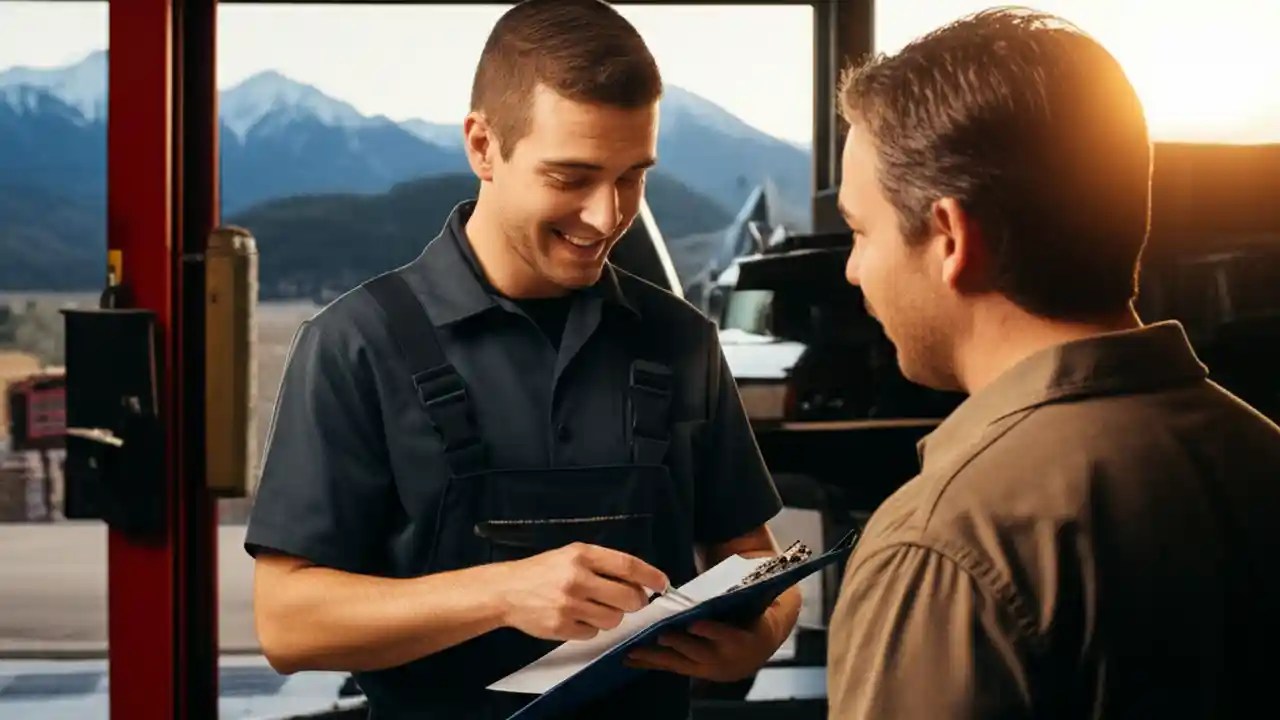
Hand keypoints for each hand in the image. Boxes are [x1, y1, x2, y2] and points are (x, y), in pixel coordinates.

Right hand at [495, 542, 668, 641]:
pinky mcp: (561, 627)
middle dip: (636, 601)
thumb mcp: (571, 555)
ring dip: (612, 616)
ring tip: (595, 607)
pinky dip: (591, 627)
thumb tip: (641, 583)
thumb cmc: (543, 571)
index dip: (650, 576)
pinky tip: (577, 617)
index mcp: (582, 555)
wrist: (506, 591)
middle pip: (628, 597)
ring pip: (614, 618)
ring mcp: (569, 605)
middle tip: (632, 601)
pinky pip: (593, 632)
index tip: (663, 584)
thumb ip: (603, 565)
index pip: (628, 566)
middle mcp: (577, 578)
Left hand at [624, 596, 791, 681]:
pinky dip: (651, 663)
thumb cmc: (754, 613)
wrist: (760, 645)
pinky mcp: (697, 672)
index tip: (695, 624)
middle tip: (659, 635)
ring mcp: (711, 669)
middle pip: (701, 653)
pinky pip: (672, 668)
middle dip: (679, 644)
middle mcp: (728, 660)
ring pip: (682, 663)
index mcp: (747, 640)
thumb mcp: (756, 602)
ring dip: (657, 657)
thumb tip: (732, 568)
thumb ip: (742, 593)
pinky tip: (630, 659)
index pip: (729, 636)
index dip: (712, 632)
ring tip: (634, 649)